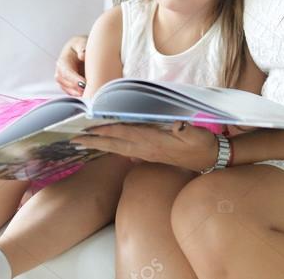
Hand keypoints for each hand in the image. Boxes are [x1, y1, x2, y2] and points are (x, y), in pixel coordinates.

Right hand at [55, 35, 87, 96]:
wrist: (78, 49)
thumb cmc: (80, 46)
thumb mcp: (81, 42)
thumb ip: (82, 48)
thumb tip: (82, 55)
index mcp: (62, 61)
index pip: (66, 72)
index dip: (74, 80)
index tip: (84, 84)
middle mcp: (60, 72)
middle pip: (65, 84)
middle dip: (76, 89)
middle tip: (89, 92)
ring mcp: (63, 81)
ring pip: (68, 91)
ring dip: (78, 94)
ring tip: (90, 96)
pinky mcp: (68, 87)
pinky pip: (72, 94)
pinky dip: (79, 97)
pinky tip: (88, 97)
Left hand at [70, 121, 217, 171]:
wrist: (211, 160)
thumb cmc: (203, 144)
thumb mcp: (196, 134)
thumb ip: (184, 129)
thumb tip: (176, 123)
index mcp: (154, 141)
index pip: (125, 134)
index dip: (106, 130)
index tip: (89, 127)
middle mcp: (146, 149)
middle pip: (114, 145)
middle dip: (93, 142)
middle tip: (73, 139)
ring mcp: (147, 154)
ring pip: (117, 149)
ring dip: (98, 146)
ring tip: (81, 143)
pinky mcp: (149, 156)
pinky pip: (125, 151)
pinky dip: (111, 148)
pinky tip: (104, 147)